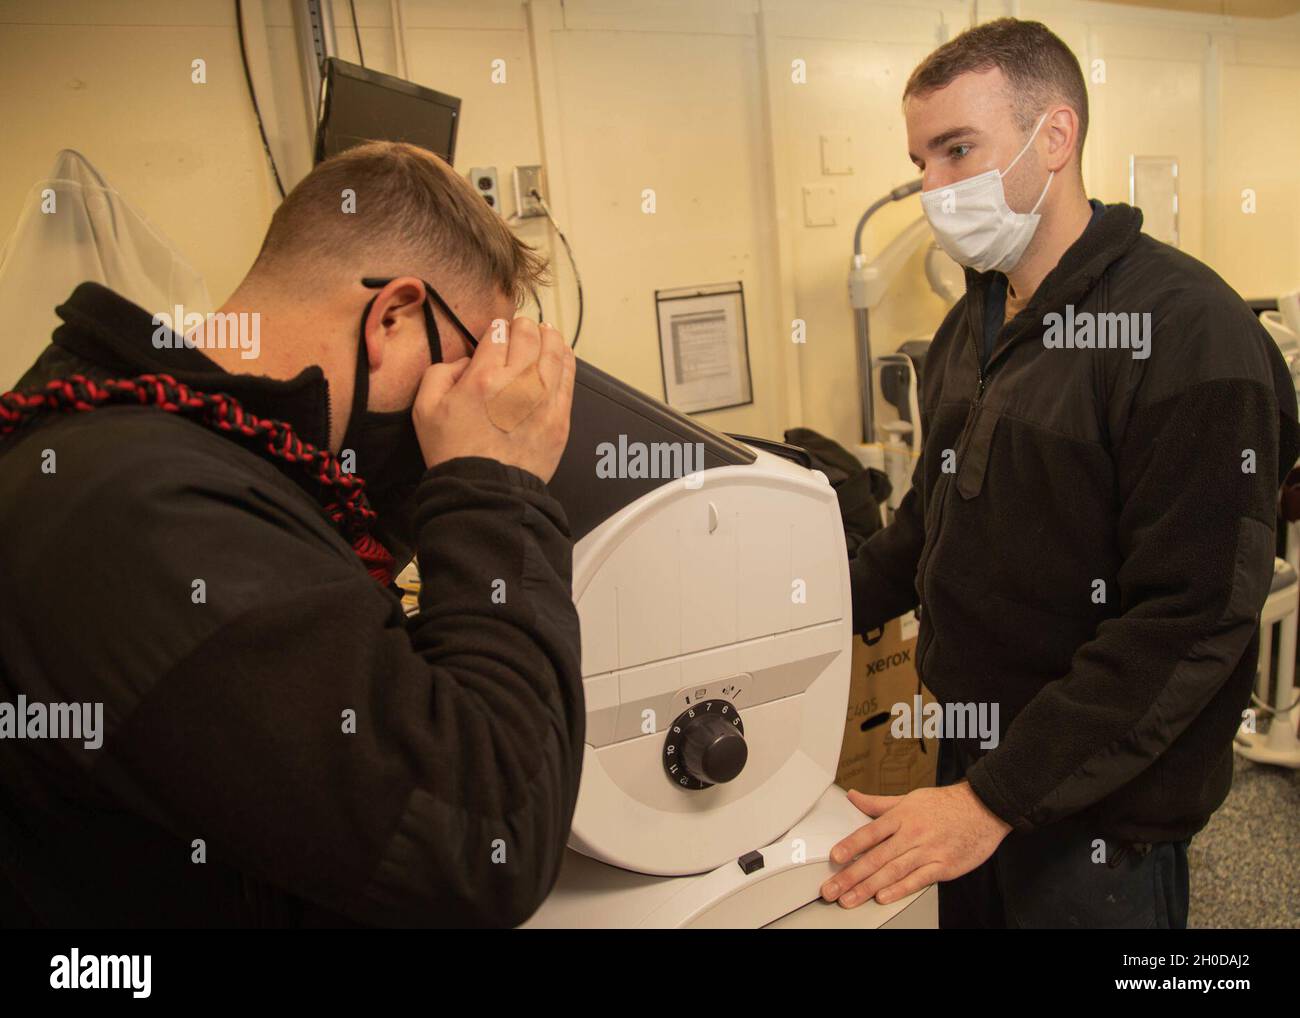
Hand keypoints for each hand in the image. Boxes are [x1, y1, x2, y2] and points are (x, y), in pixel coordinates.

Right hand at [412, 317, 575, 482]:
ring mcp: (543, 400)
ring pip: (553, 351)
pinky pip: (569, 377)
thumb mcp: (424, 409)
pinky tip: (562, 352)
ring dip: (549, 336)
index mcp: (482, 378)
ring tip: (545, 331)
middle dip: (523, 326)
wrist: (484, 491)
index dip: (497, 328)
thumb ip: (440, 372)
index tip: (497, 332)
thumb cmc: (454, 453)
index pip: (498, 334)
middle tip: (521, 328)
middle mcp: (517, 384)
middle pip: (528, 336)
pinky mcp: (559, 418)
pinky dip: (566, 359)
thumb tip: (466, 360)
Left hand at [820, 781, 1011, 907]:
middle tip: (831, 889)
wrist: (984, 808)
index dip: (850, 845)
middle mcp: (912, 834)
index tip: (834, 858)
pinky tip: (883, 898)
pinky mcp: (944, 866)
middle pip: (876, 857)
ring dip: (868, 888)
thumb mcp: (909, 798)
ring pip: (893, 871)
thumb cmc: (946, 804)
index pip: (870, 833)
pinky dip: (900, 889)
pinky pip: (918, 880)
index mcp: (902, 816)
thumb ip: (878, 803)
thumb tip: (853, 797)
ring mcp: (929, 851)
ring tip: (849, 899)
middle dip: (851, 875)